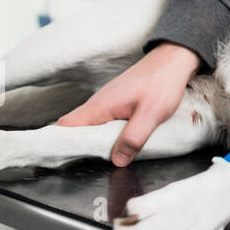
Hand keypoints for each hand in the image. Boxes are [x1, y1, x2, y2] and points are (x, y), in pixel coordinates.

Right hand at [55, 42, 201, 166]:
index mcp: (99, 107)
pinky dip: (103, 135)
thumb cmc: (162, 82)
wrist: (173, 59)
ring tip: (95, 162)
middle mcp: (97, 104)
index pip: (64, 128)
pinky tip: (112, 146)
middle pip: (74, 130)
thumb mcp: (151, 114)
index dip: (57, 146)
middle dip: (73, 149)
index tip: (55, 163)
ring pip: (89, 127)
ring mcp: (106, 103)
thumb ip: (133, 139)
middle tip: (78, 169)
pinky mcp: (116, 103)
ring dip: (90, 144)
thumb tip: (117, 161)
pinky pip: (101, 122)